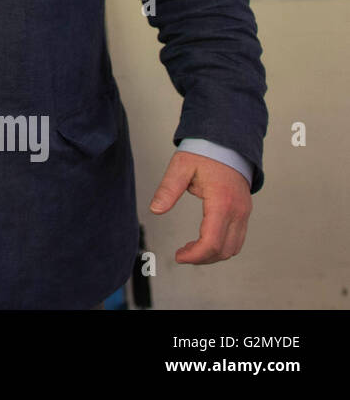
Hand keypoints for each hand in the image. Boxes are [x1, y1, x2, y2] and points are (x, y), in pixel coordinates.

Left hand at [149, 149, 251, 263]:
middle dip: (202, 258)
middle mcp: (238, 211)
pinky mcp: (244, 212)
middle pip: (224, 250)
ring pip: (234, 248)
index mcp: (222, 202)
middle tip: (181, 255)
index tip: (179, 256)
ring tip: (191, 250)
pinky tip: (204, 242)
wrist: (227, 142)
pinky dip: (222, 246)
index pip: (212, 241)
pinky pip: (237, 238)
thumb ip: (168, 189)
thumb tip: (155, 209)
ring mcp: (244, 212)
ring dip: (213, 255)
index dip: (195, 255)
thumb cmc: (205, 153)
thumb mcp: (180, 167)